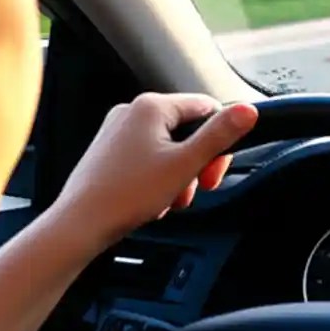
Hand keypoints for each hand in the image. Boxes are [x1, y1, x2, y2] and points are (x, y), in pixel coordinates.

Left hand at [50, 93, 257, 251]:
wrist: (81, 224)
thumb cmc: (128, 194)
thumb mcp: (186, 165)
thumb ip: (219, 136)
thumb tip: (248, 110)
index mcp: (151, 106)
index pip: (206, 109)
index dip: (219, 143)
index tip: (215, 171)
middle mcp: (131, 112)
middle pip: (186, 130)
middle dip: (197, 163)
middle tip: (196, 189)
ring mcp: (116, 131)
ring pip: (168, 148)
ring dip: (178, 175)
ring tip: (169, 199)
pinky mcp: (108, 152)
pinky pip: (147, 158)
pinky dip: (157, 179)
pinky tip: (153, 200)